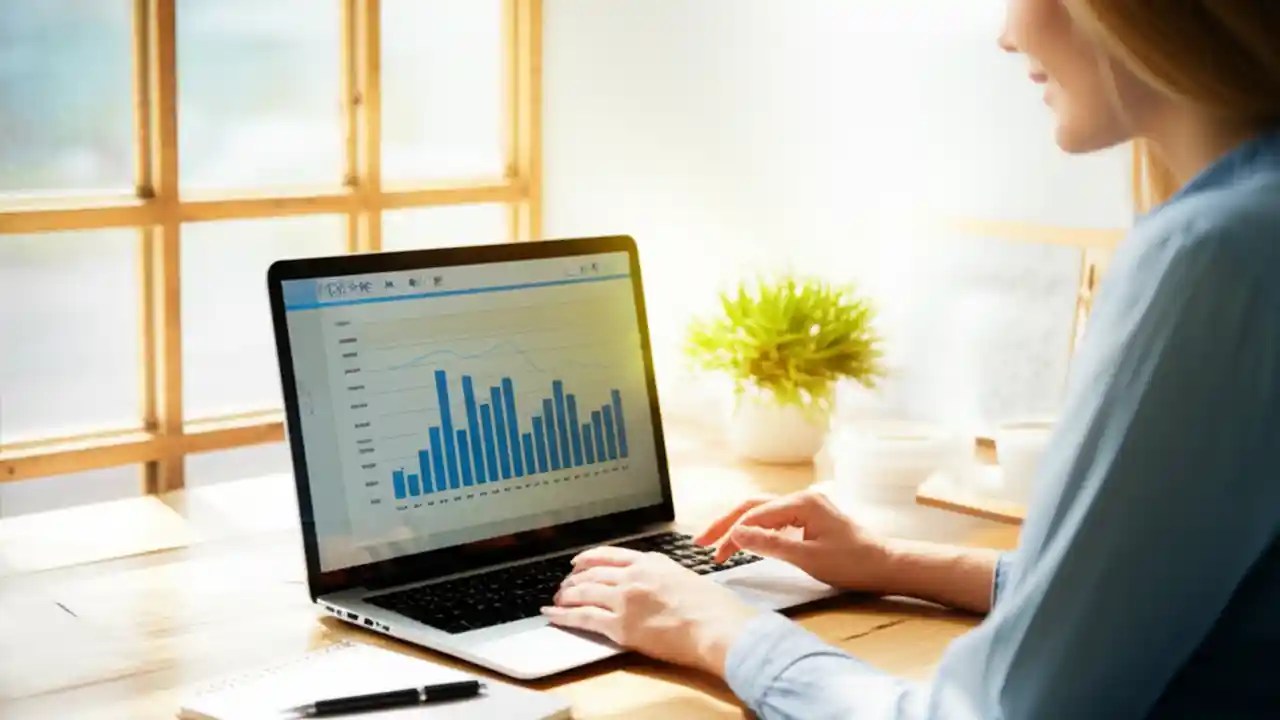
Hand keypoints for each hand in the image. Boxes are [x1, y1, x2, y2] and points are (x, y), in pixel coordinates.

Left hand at [542, 547, 760, 675]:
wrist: (716, 628)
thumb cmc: (714, 609)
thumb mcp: (686, 577)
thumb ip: (663, 578)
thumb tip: (653, 588)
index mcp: (651, 561)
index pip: (610, 555)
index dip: (589, 558)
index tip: (578, 562)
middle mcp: (634, 576)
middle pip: (592, 573)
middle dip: (573, 580)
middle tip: (564, 586)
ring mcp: (624, 599)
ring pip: (584, 592)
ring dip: (566, 596)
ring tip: (556, 600)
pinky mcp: (620, 625)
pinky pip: (583, 618)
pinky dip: (563, 616)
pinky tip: (552, 615)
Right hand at [695, 490, 894, 592]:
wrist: (885, 565)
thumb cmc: (852, 563)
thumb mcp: (808, 558)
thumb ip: (771, 545)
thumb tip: (737, 535)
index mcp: (802, 503)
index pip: (755, 514)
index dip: (731, 532)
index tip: (713, 551)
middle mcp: (801, 499)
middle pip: (752, 506)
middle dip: (725, 523)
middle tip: (700, 542)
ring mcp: (804, 507)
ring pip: (760, 512)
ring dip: (737, 527)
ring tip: (715, 546)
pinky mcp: (807, 518)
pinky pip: (773, 520)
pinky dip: (754, 531)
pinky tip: (743, 544)